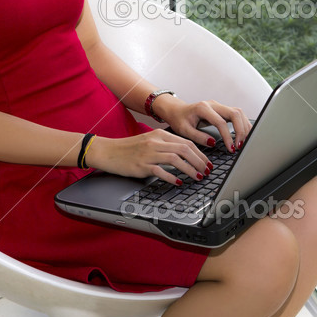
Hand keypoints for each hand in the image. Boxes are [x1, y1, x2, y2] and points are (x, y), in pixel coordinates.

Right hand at [86, 129, 212, 184]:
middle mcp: (156, 142)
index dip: (200, 153)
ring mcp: (149, 154)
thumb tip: (186, 153)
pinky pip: (161, 171)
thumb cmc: (129, 148)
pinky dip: (173, 177)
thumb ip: (166, 145)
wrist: (108, 151)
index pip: (186, 142)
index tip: (207, 162)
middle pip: (185, 149)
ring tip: (198, 177)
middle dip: (199, 161)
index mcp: (159, 135)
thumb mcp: (150, 141)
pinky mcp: (142, 165)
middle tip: (207, 171)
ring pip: (176, 159)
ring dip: (190, 169)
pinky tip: (179, 182)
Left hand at [153, 96, 251, 152]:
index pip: (221, 122)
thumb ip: (198, 137)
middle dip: (241, 130)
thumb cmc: (179, 119)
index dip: (228, 136)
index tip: (231, 148)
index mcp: (203, 108)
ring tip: (243, 142)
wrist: (177, 111)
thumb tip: (213, 143)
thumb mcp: (184, 130)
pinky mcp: (222, 110)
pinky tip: (243, 135)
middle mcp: (213, 104)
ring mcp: (219, 106)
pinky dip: (242, 124)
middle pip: (235, 113)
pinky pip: (237, 115)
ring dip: (244, 127)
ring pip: (238, 113)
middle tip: (240, 145)